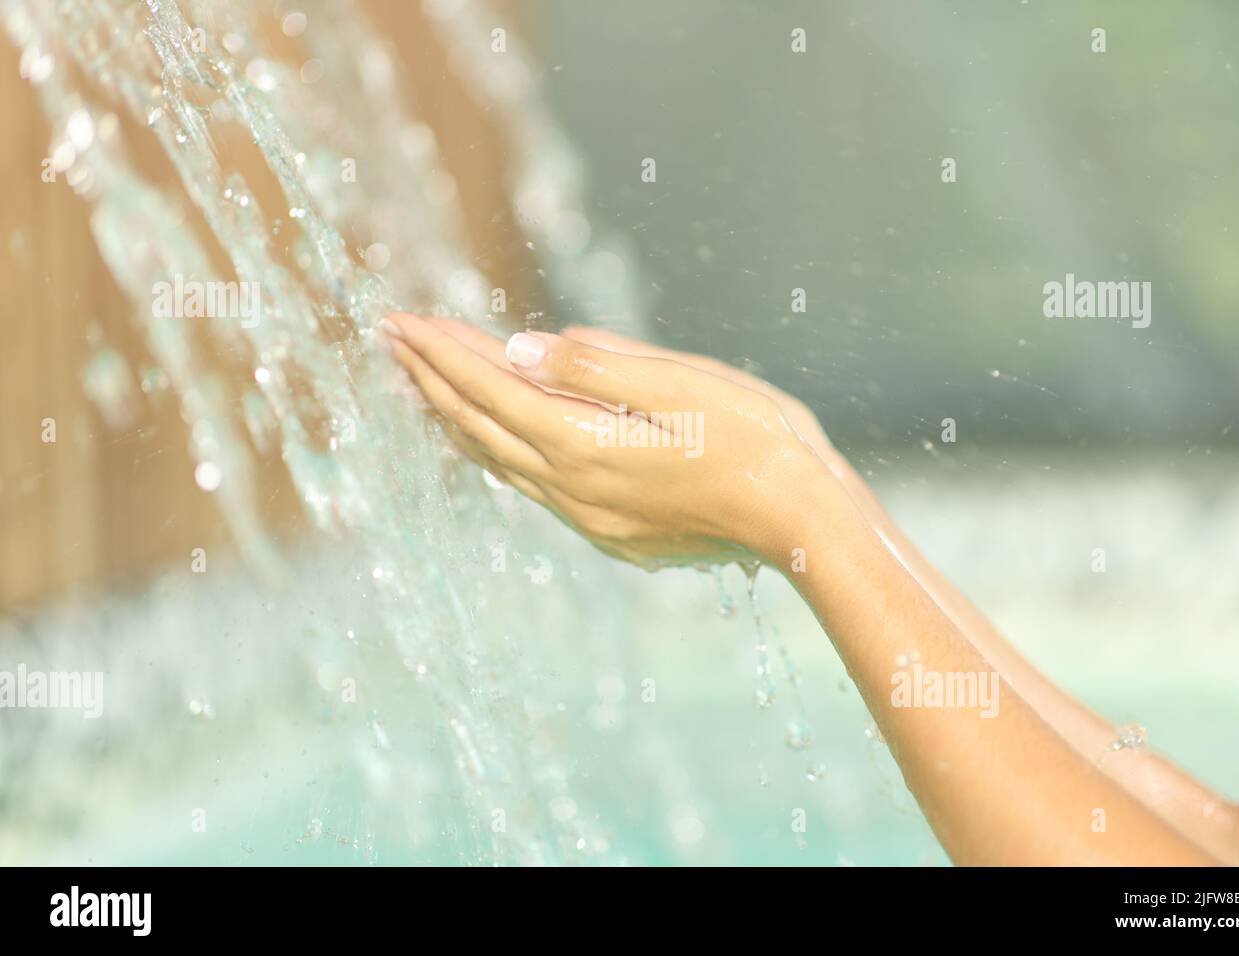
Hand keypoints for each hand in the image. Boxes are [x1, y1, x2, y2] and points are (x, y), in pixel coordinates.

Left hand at [383, 314, 832, 568]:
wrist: (804, 523)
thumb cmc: (758, 441)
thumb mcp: (683, 384)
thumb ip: (597, 367)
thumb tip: (520, 348)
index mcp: (587, 445)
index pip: (492, 388)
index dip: (443, 351)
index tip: (401, 318)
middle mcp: (574, 488)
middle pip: (482, 426)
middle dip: (433, 379)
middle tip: (390, 338)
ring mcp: (591, 518)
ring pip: (499, 460)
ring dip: (455, 417)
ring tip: (419, 383)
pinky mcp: (612, 532)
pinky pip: (531, 484)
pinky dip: (496, 449)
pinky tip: (490, 437)